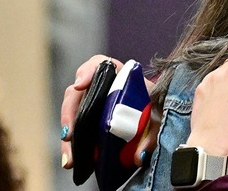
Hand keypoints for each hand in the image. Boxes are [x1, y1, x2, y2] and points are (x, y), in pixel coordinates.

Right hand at [60, 55, 158, 169]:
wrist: (158, 122)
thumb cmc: (158, 111)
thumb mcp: (158, 117)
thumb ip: (152, 134)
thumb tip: (139, 156)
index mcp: (118, 75)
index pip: (98, 65)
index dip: (86, 72)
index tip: (80, 85)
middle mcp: (100, 88)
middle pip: (76, 94)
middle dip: (69, 115)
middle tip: (68, 135)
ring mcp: (91, 106)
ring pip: (72, 116)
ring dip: (68, 137)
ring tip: (69, 159)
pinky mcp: (89, 124)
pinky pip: (75, 132)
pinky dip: (72, 147)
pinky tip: (71, 161)